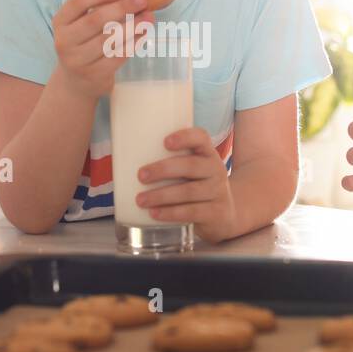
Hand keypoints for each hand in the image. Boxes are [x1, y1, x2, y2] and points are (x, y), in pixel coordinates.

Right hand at [51, 0, 153, 99]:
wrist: (76, 81)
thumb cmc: (84, 43)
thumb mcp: (81, 24)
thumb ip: (100, 8)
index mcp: (60, 21)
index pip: (79, 2)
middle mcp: (64, 41)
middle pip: (95, 20)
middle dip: (121, 8)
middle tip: (142, 0)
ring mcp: (78, 60)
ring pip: (109, 39)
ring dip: (132, 26)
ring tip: (149, 17)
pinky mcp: (94, 74)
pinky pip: (118, 56)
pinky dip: (133, 43)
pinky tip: (143, 34)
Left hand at [133, 127, 234, 242]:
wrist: (227, 214)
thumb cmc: (198, 186)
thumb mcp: (192, 170)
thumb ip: (170, 161)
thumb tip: (125, 158)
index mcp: (208, 154)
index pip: (201, 138)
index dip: (185, 137)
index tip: (165, 142)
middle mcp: (216, 170)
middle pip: (191, 166)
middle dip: (163, 170)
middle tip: (140, 175)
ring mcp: (218, 192)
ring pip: (189, 191)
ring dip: (161, 195)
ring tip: (141, 199)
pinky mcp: (216, 213)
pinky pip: (192, 212)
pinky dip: (171, 213)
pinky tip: (155, 214)